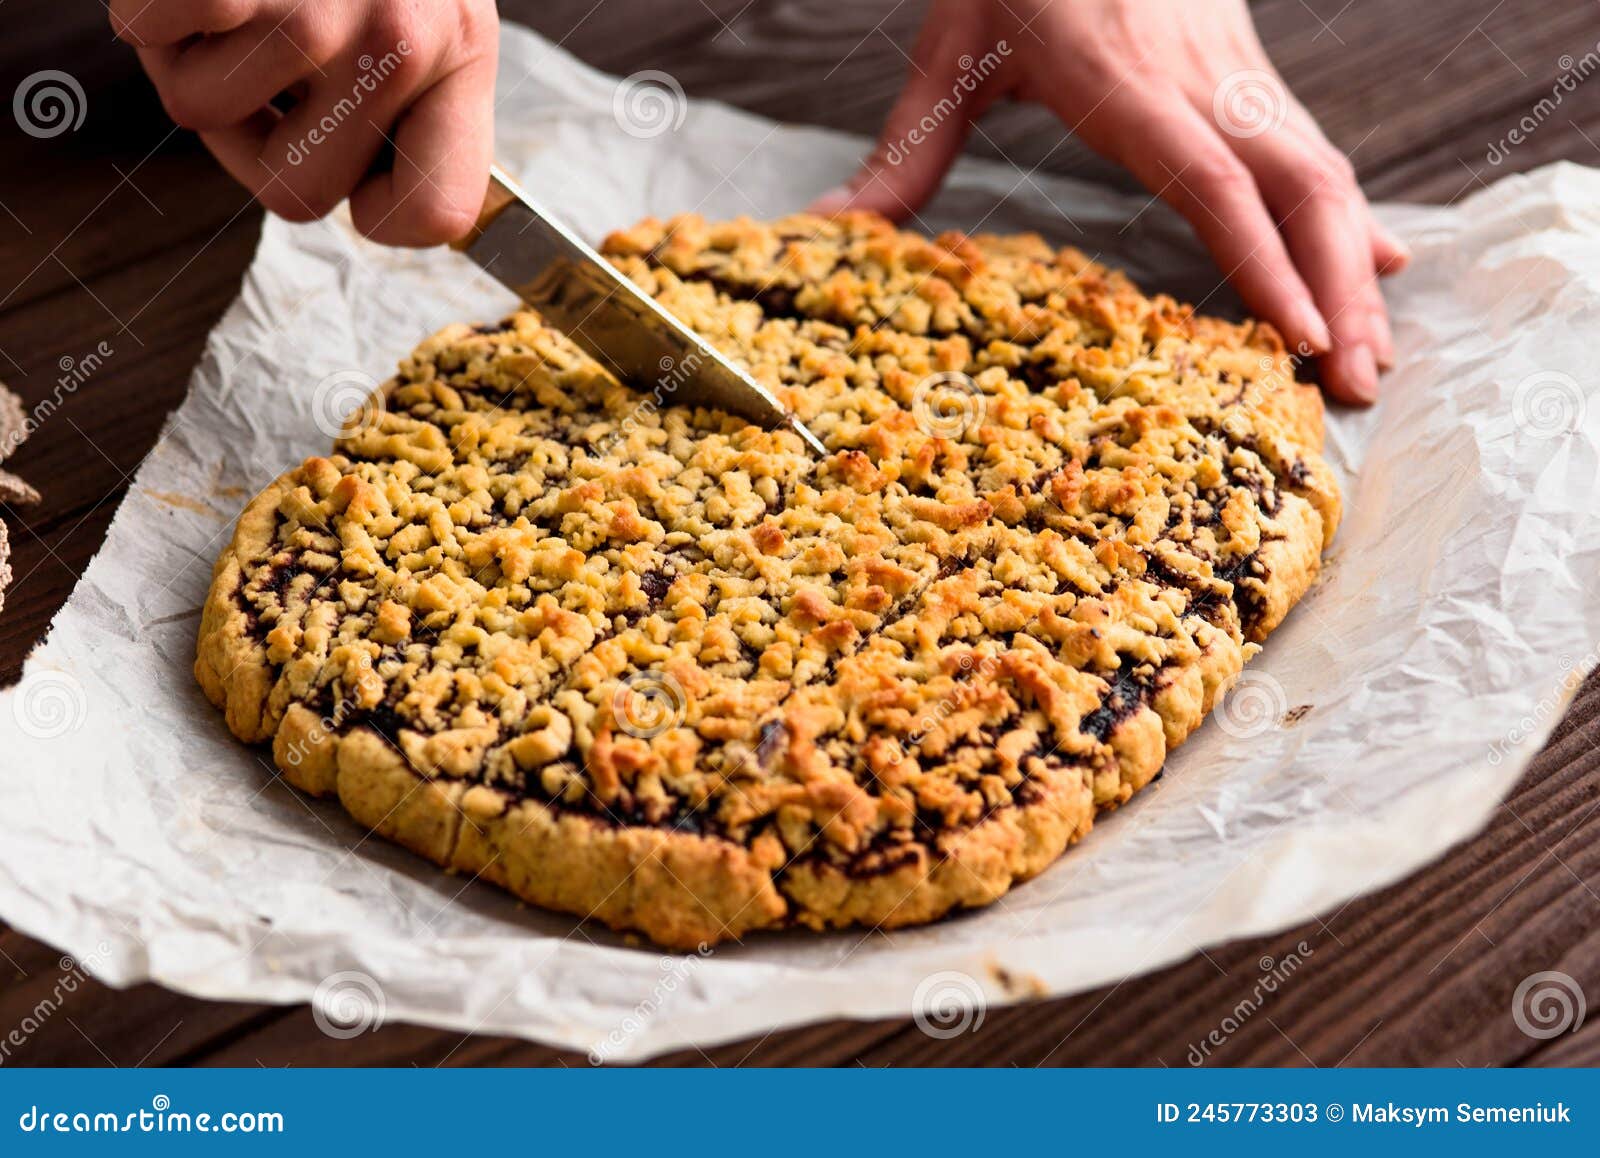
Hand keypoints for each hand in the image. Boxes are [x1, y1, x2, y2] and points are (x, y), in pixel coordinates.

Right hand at [112, 0, 498, 245]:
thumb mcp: (435, 13)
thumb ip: (428, 114)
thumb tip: (395, 211)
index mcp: (459, 55)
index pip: (435, 214)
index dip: (378, 210)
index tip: (359, 170)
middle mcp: (403, 41)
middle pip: (297, 193)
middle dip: (258, 135)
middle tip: (270, 54)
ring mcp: (318, 8)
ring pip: (202, 115)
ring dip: (193, 59)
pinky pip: (150, 38)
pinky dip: (149, 7)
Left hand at [812, 0, 1406, 404]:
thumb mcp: (952, 47)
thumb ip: (906, 147)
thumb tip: (832, 223)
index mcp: (1123, 79)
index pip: (1213, 179)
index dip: (1263, 260)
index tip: (1297, 338)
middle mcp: (1199, 81)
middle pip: (1299, 186)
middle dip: (1337, 287)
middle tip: (1355, 386)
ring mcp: (1234, 75)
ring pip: (1324, 172)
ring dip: (1356, 266)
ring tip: (1374, 357)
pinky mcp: (1247, 74)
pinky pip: (1314, 152)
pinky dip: (1352, 218)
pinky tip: (1379, 269)